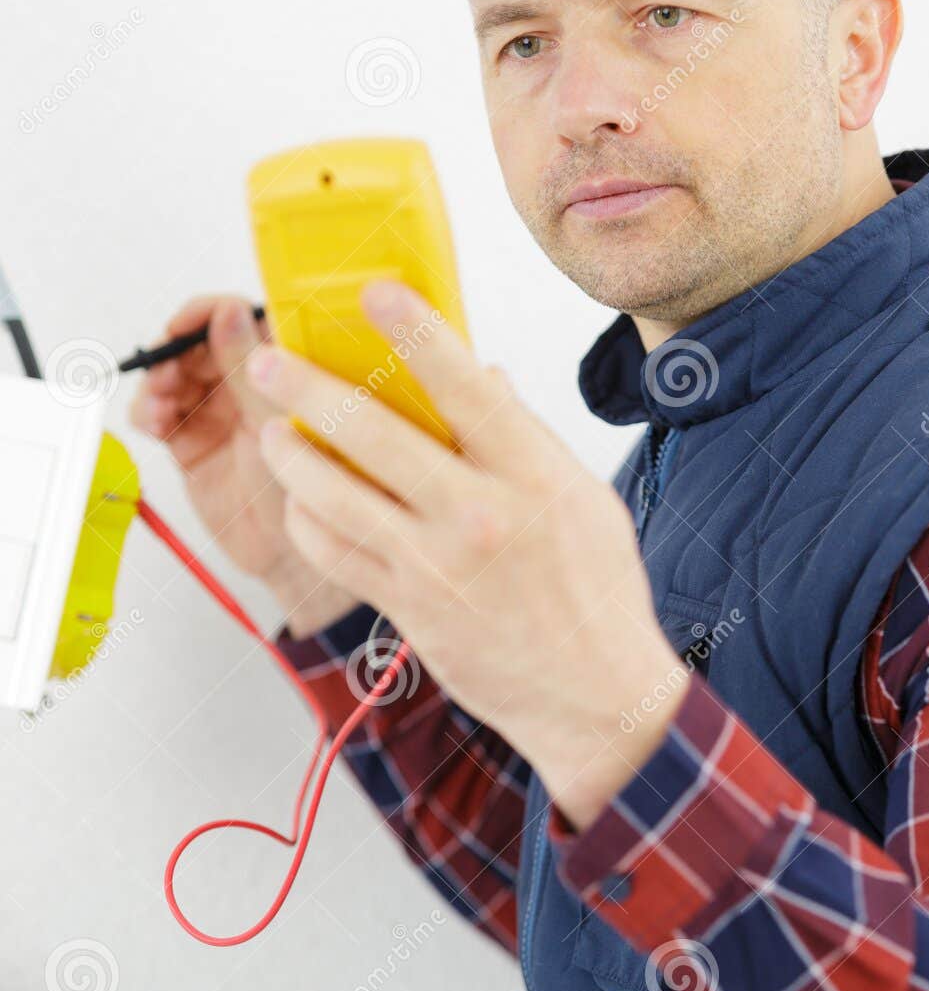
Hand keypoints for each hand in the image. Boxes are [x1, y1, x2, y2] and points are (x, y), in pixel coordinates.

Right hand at [127, 295, 357, 635]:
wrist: (295, 557)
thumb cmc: (317, 495)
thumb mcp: (284, 425)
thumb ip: (251, 370)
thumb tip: (230, 313)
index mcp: (285, 368)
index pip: (243, 318)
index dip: (211, 312)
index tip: (189, 322)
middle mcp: (250, 384)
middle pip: (198, 342)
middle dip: (176, 350)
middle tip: (167, 367)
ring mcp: (219, 411)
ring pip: (173, 375)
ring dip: (158, 380)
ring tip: (162, 400)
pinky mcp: (191, 440)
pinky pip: (157, 413)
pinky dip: (148, 411)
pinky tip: (156, 422)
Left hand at [248, 278, 687, 825]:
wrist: (595, 697)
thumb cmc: (597, 594)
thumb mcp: (582, 499)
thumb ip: (527, 439)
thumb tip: (483, 381)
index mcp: (531, 475)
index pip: (464, 385)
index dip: (413, 332)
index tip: (373, 293)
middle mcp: (478, 514)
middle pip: (373, 435)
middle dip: (308, 389)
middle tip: (268, 360)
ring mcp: (435, 565)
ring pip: (334, 495)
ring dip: (290, 455)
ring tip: (270, 430)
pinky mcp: (407, 608)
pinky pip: (335, 553)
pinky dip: (307, 518)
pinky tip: (299, 498)